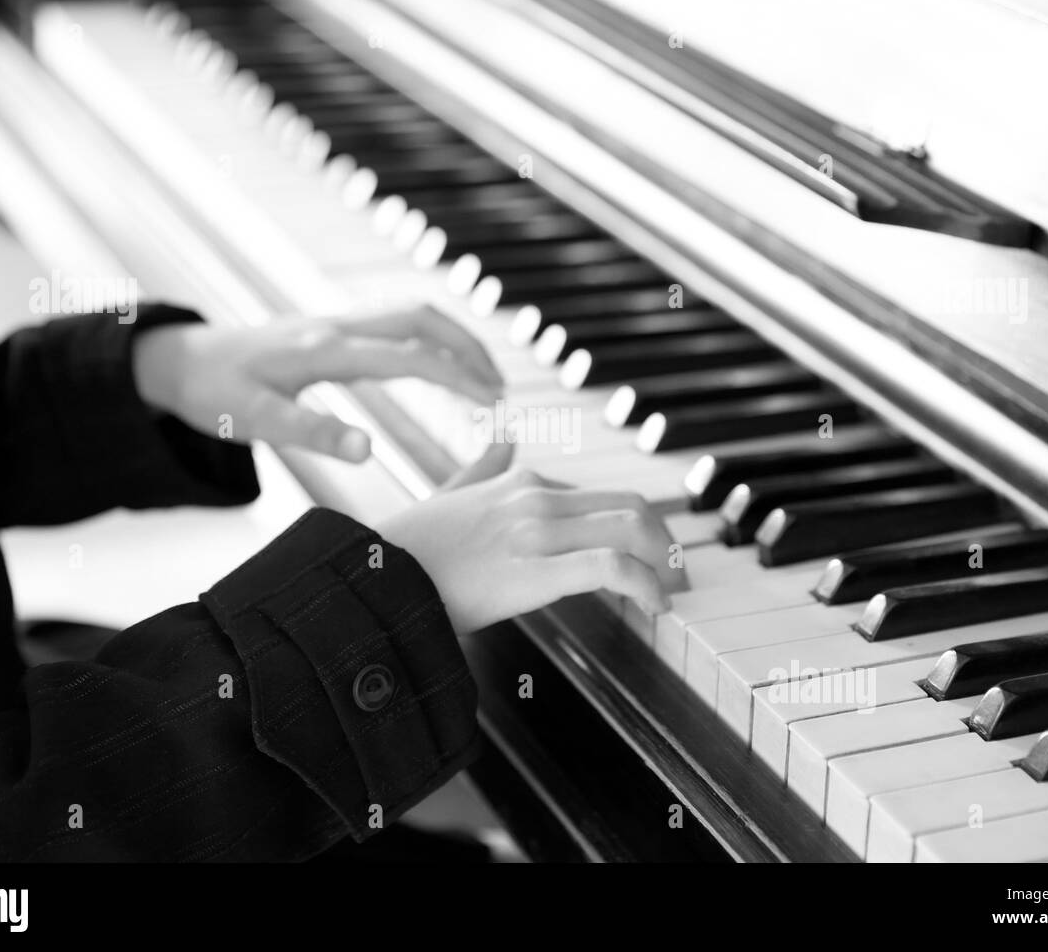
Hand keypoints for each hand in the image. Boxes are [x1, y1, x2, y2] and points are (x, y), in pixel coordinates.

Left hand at [130, 307, 502, 460]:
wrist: (181, 360)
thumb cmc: (215, 394)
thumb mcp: (256, 422)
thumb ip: (314, 435)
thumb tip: (369, 452)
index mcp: (326, 351)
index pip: (411, 356)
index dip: (459, 376)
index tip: (494, 401)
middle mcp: (338, 327)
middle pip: (424, 318)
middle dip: (470, 349)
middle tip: (501, 388)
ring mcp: (336, 323)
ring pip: (413, 315)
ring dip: (454, 340)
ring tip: (483, 378)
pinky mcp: (333, 329)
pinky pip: (395, 323)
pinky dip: (431, 339)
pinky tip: (440, 364)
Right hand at [378, 463, 689, 634]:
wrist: (371, 579)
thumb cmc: (408, 549)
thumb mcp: (449, 495)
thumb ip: (482, 467)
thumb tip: (506, 439)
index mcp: (519, 481)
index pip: (603, 497)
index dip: (639, 529)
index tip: (651, 559)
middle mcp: (534, 497)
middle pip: (633, 506)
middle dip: (666, 543)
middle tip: (675, 577)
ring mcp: (535, 531)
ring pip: (631, 530)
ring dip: (664, 565)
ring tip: (669, 595)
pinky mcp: (532, 571)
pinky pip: (611, 569)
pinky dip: (646, 586)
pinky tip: (653, 608)